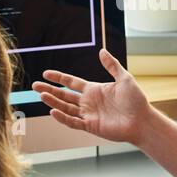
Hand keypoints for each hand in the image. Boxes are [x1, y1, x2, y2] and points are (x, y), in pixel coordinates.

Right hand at [31, 47, 150, 144]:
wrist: (142, 120)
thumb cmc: (136, 100)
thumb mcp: (124, 78)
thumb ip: (112, 65)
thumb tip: (102, 51)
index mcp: (94, 90)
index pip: (71, 82)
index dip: (59, 78)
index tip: (46, 73)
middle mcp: (88, 102)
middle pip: (64, 95)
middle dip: (49, 90)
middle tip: (34, 85)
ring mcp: (89, 115)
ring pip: (65, 108)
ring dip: (53, 102)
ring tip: (41, 95)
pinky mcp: (91, 126)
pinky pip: (73, 122)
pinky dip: (63, 118)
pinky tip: (53, 111)